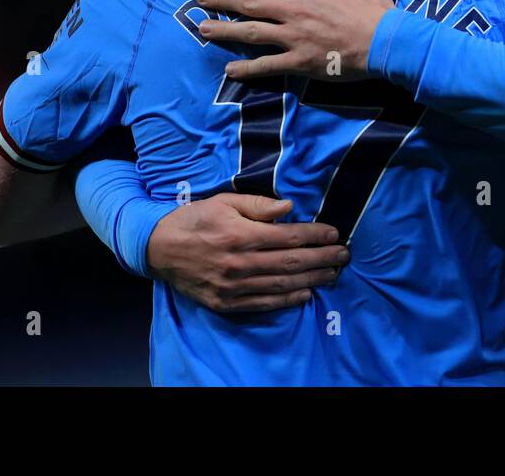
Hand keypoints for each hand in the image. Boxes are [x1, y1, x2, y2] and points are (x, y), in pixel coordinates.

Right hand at [146, 194, 349, 312]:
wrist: (159, 248)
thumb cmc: (195, 219)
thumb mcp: (225, 201)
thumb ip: (259, 205)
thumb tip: (290, 207)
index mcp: (241, 234)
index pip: (289, 237)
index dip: (316, 235)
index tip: (335, 233)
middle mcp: (240, 262)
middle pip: (292, 262)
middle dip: (323, 258)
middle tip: (344, 255)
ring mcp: (233, 286)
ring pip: (282, 284)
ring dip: (312, 280)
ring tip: (333, 274)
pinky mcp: (226, 303)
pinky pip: (263, 303)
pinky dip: (287, 300)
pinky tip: (305, 294)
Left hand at [195, 0, 393, 81]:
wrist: (386, 41)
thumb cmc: (372, 5)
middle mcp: (293, 11)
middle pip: (250, 4)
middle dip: (221, 0)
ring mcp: (294, 38)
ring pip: (251, 32)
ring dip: (224, 30)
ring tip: (203, 28)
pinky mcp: (300, 62)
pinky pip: (268, 65)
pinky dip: (247, 68)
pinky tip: (229, 69)